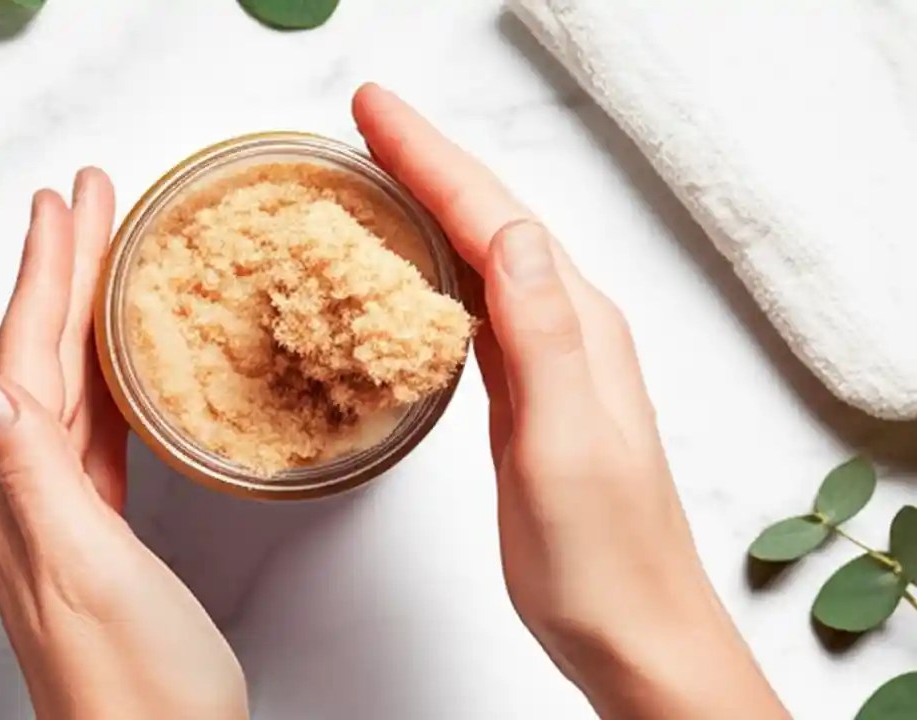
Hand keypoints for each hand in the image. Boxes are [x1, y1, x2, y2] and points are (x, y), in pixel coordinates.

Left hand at [0, 171, 247, 719]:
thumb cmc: (140, 687)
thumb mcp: (88, 573)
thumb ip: (34, 478)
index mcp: (22, 496)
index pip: (26, 359)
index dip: (47, 275)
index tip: (65, 203)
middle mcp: (30, 497)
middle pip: (43, 359)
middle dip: (65, 270)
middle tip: (89, 197)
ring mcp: (64, 516)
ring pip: (70, 388)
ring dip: (83, 314)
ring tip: (104, 253)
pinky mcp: (102, 535)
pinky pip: (98, 432)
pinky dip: (109, 381)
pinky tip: (124, 366)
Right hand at [353, 84, 787, 718]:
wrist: (633, 630)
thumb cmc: (602, 557)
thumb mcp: (569, 445)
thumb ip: (545, 340)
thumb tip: (517, 237)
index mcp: (578, 329)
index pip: (497, 221)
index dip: (433, 159)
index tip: (374, 113)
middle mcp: (569, 331)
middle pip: (491, 222)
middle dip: (428, 162)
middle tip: (365, 120)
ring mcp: (549, 364)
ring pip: (481, 258)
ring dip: (431, 207)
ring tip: (379, 171)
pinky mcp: (527, 397)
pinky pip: (476, 310)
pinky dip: (438, 273)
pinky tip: (415, 272)